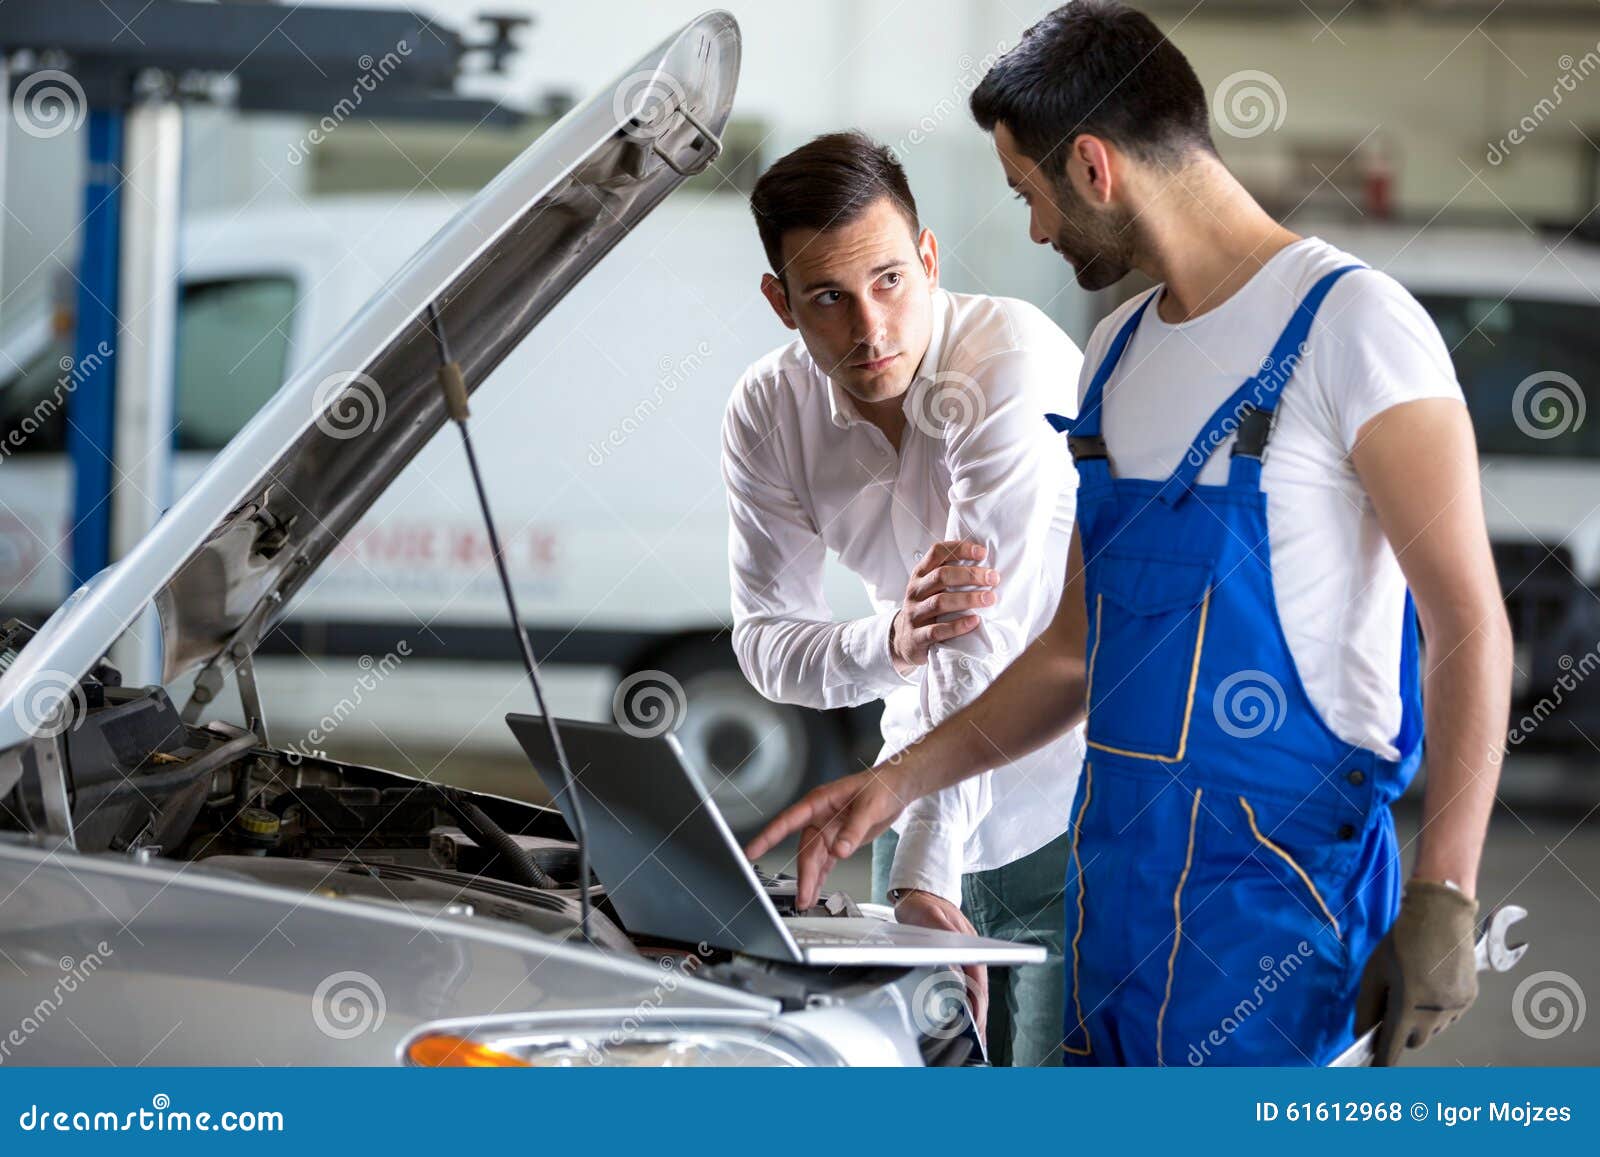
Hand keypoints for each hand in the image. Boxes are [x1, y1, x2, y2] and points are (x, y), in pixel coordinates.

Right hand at [744, 763, 912, 909]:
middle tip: (801, 895)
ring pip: (814, 858)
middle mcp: (820, 817)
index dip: (768, 836)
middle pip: (805, 849)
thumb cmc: (881, 786)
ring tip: (806, 900)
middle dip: (802, 873)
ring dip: (810, 879)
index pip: (788, 821)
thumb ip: (853, 830)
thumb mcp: (870, 806)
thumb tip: (840, 850)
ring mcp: (829, 829)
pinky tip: (815, 890)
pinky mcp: (839, 840)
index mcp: (819, 802)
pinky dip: (821, 877)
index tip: (753, 850)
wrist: (897, 788)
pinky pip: (826, 861)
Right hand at [891, 541, 998, 673]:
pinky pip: (937, 630)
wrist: (903, 641)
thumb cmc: (925, 610)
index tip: (982, 553)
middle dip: (970, 575)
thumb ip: (949, 577)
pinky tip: (975, 621)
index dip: (959, 549)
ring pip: (940, 602)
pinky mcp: (917, 637)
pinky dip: (958, 626)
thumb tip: (986, 567)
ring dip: (968, 599)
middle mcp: (915, 591)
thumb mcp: (930, 589)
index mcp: (920, 575)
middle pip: (941, 576)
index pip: (937, 553)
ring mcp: (914, 614)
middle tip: (993, 578)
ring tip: (990, 598)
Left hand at [895, 890, 988, 1042]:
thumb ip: (944, 939)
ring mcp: (966, 955)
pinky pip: (968, 983)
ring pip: (976, 987)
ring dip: (977, 1010)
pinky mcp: (958, 958)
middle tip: (979, 1037)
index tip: (978, 1020)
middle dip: (981, 1013)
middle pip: (980, 987)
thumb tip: (957, 968)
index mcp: (968, 943)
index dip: (979, 1001)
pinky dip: (969, 1000)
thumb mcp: (931, 918)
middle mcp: (971, 951)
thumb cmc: (923, 905)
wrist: (920, 893)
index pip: (978, 978)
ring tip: (976, 1032)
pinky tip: (966, 1012)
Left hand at [1355, 879, 1479, 1065]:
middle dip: (1400, 1033)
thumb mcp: (1374, 971)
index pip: (1393, 1046)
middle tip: (1392, 1010)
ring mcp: (1455, 1007)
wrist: (1441, 915)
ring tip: (1413, 988)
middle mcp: (1435, 1012)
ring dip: (1420, 1021)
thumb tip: (1360, 1033)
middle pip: (1414, 1041)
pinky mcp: (1469, 998)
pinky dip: (1437, 1010)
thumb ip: (1367, 1005)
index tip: (1375, 1070)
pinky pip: (1449, 1016)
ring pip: (1433, 1029)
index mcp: (1407, 1005)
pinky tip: (1431, 984)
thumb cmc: (1401, 941)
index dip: (1382, 1061)